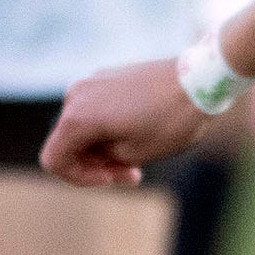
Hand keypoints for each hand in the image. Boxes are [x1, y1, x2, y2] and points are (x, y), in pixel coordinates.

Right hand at [41, 57, 207, 187]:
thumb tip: (94, 154)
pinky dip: (110, 127)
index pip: (54, 160)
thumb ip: (102, 159)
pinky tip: (141, 133)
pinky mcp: (108, 76)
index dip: (78, 178)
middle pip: (69, 143)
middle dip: (96, 164)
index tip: (110, 178)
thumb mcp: (133, 154)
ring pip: (84, 126)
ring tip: (140, 157)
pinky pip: (97, 109)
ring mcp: (92, 81)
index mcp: (76, 118)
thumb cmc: (169, 121)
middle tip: (133, 174)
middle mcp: (76, 95)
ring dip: (105, 147)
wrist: (200, 80)